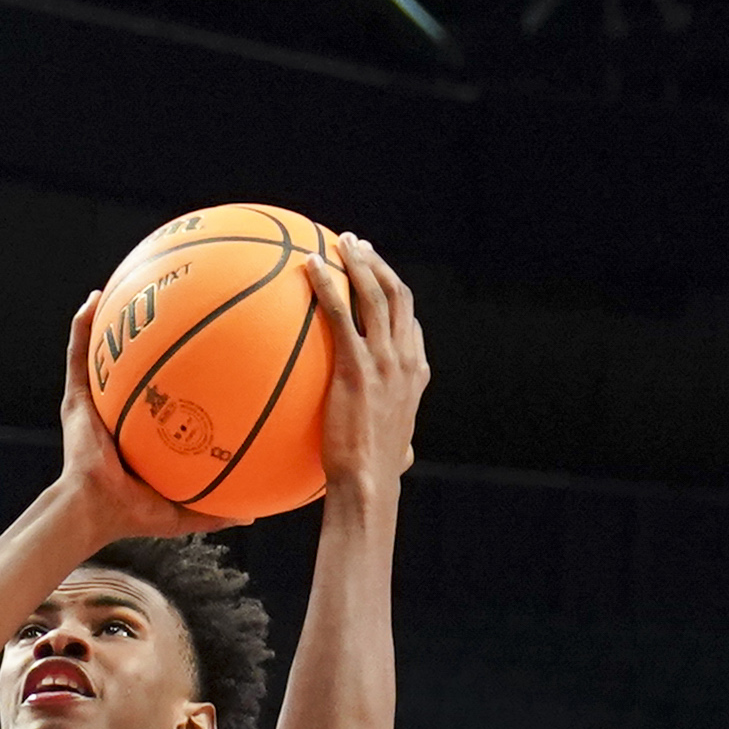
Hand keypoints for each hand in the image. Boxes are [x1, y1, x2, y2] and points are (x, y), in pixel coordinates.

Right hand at [58, 293, 205, 540]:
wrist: (95, 511)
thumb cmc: (133, 514)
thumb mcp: (183, 511)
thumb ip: (216, 510)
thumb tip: (253, 514)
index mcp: (143, 434)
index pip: (165, 396)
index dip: (182, 374)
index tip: (207, 349)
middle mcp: (120, 413)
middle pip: (137, 367)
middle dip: (150, 337)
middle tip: (171, 306)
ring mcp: (96, 404)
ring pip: (105, 354)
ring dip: (113, 321)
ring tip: (128, 286)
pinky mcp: (77, 400)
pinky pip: (79, 356)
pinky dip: (82, 328)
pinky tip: (93, 300)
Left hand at [308, 234, 428, 497]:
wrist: (369, 485)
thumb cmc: (374, 477)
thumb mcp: (396, 452)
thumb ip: (401, 442)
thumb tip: (405, 455)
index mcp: (415, 375)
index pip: (409, 323)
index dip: (394, 295)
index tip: (378, 280)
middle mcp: (405, 360)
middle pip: (397, 295)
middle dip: (378, 264)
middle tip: (357, 246)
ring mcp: (385, 361)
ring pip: (376, 293)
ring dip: (359, 261)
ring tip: (340, 243)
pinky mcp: (358, 365)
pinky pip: (341, 312)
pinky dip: (329, 283)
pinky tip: (312, 267)